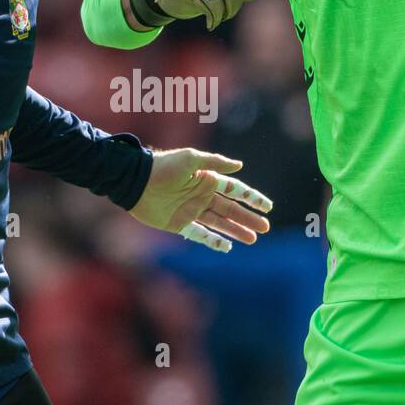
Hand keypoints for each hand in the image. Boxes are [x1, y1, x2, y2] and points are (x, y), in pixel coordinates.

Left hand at [130, 149, 272, 251]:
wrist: (137, 182)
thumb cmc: (164, 166)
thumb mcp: (191, 158)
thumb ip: (215, 162)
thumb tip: (240, 166)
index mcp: (207, 179)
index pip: (235, 190)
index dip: (251, 198)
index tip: (267, 207)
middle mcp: (202, 196)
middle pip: (231, 209)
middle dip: (248, 218)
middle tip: (266, 228)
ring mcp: (192, 211)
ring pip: (220, 223)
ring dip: (236, 230)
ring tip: (253, 238)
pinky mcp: (180, 224)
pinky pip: (200, 234)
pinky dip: (213, 241)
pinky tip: (228, 247)